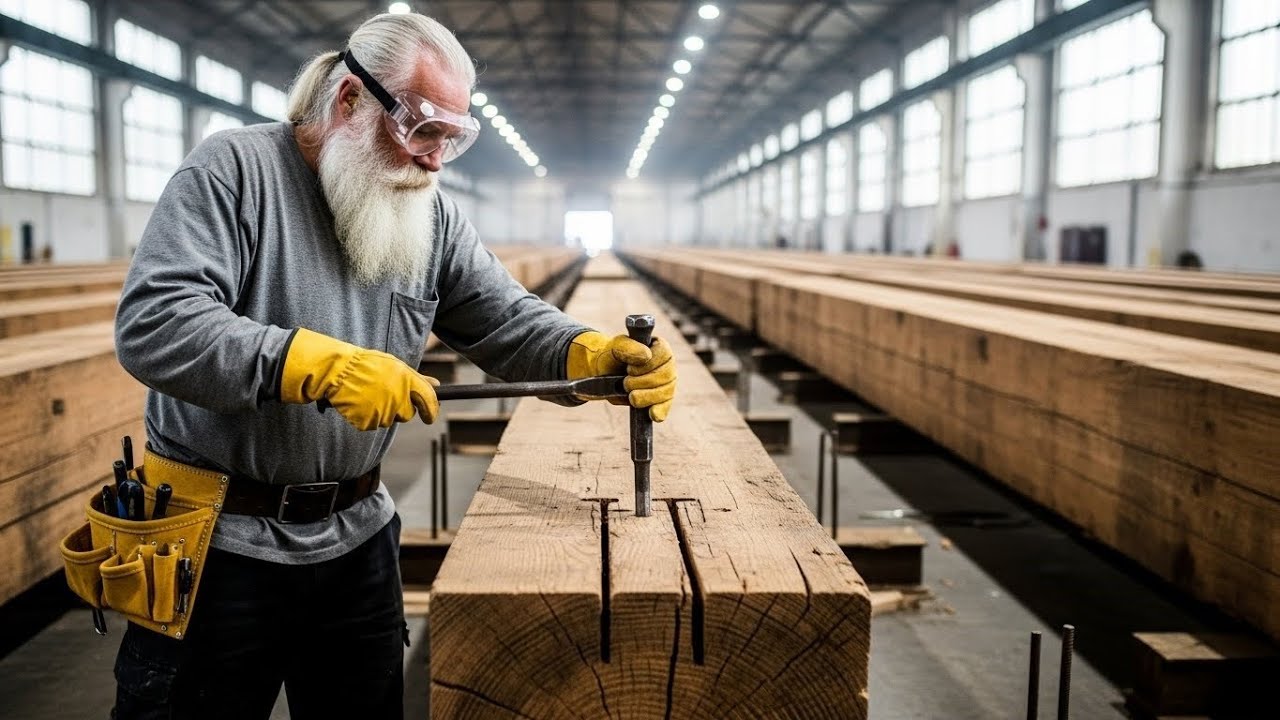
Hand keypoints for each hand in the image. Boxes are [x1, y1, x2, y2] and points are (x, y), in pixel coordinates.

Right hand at [281, 328, 439, 430]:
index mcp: (407, 380)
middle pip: (408, 414)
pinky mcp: (368, 422)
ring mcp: (383, 411)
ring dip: (382, 412)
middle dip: (400, 408)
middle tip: (385, 395)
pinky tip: (360, 403)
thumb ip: (417, 379)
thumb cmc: (365, 365)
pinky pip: (373, 424)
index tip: (430, 417)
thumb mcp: (393, 366)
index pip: (429, 400)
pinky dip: (367, 417)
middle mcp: (398, 397)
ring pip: (389, 420)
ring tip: (368, 395)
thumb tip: (437, 385)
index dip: (431, 411)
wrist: (337, 371)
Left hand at [567, 331, 676, 421]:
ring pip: (666, 392)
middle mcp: (667, 364)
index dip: (647, 365)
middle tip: (626, 383)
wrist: (604, 373)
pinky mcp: (661, 399)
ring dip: (646, 396)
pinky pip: (666, 406)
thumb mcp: (616, 346)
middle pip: (666, 376)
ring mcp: (667, 383)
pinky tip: (652, 414)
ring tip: (631, 396)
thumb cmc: (612, 356)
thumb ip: (629, 347)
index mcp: (659, 347)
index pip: (664, 355)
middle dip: (643, 382)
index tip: (629, 370)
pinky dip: (660, 410)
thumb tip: (646, 356)